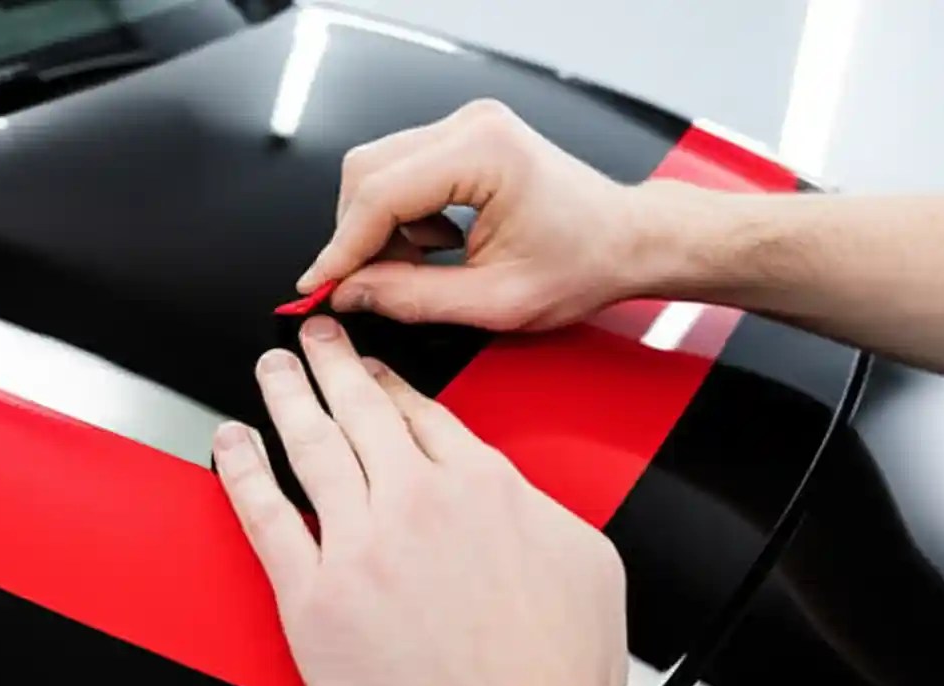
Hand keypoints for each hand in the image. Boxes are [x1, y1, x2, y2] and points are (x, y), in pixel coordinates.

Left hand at [212, 316, 627, 685]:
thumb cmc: (554, 678)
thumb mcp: (587, 564)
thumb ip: (537, 506)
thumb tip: (508, 489)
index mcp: (483, 488)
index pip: (422, 413)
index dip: (389, 381)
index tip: (372, 368)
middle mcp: (416, 503)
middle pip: (360, 410)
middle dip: (331, 363)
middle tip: (314, 337)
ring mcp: (360, 546)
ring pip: (310, 445)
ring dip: (285, 394)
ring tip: (273, 368)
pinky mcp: (314, 597)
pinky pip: (265, 517)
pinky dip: (242, 470)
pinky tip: (232, 442)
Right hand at [297, 99, 663, 330]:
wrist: (625, 240)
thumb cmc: (584, 262)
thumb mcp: (494, 301)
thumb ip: (411, 298)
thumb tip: (349, 291)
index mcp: (484, 153)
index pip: (381, 193)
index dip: (342, 246)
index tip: (318, 284)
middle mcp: (472, 126)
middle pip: (367, 172)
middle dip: (358, 236)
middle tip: (365, 285)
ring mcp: (467, 127)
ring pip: (378, 171)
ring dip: (381, 227)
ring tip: (420, 266)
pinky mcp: (464, 139)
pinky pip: (402, 172)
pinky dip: (402, 216)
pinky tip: (436, 245)